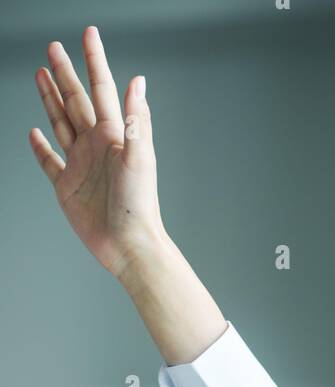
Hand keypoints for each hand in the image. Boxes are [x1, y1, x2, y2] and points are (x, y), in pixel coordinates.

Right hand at [28, 25, 163, 279]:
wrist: (129, 246)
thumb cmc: (139, 206)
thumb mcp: (140, 158)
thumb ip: (137, 119)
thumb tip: (138, 81)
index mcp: (114, 136)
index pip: (101, 89)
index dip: (94, 60)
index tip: (89, 33)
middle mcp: (96, 146)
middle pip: (76, 100)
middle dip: (64, 73)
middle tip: (53, 48)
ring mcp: (80, 165)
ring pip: (61, 123)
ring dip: (51, 99)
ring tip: (41, 75)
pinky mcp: (67, 187)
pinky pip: (50, 162)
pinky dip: (41, 147)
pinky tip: (34, 132)